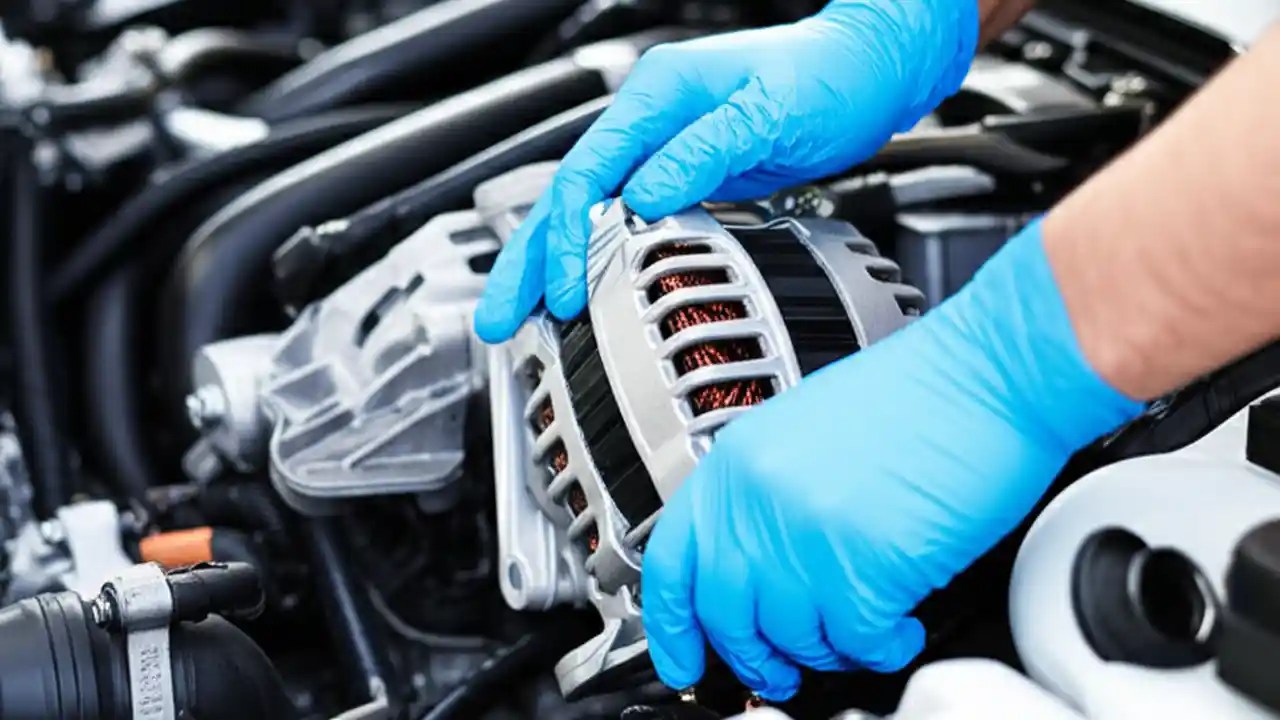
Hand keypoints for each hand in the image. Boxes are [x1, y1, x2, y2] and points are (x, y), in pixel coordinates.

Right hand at [474, 0, 978, 341]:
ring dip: (553, 264)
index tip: (566, 291)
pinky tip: (583, 288)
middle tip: (498, 317)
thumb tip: (644, 200)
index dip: (566, 238)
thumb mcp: (767, 115)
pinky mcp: (682, 176)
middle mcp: (649, 122)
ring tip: (522, 314)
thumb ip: (702, 155)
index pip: (586, 174)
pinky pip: (622, 222)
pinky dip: (596, 258)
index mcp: (657, 98)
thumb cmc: (828, 76)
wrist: (870, 70)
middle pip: (567, 197)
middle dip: (529, 259)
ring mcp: (662, 150)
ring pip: (587, 214)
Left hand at [639, 221, 1143, 699]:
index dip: (669, 623)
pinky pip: (857, 641)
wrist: (987, 375)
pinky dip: (882, 646)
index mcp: (739, 461)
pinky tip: (899, 627)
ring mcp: (806, 536)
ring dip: (828, 650)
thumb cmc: (918, 395)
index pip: (672, 561)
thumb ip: (767, 496)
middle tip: (780, 672)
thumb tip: (758, 560)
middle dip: (755, 657)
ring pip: (792, 637)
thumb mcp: (806, 432)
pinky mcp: (865, 568)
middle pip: (726, 614)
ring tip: (859, 631)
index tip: (681, 659)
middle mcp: (760, 500)